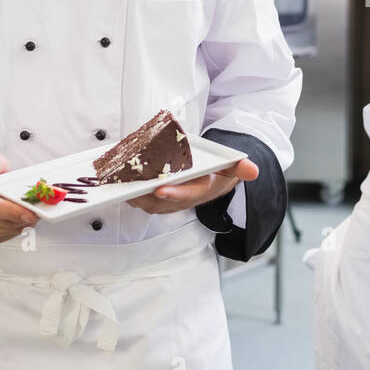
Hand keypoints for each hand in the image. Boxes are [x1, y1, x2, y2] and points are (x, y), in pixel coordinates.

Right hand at [0, 151, 37, 243]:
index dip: (12, 211)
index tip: (30, 212)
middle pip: (0, 222)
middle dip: (22, 217)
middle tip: (38, 211)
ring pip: (5, 231)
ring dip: (22, 223)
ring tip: (30, 211)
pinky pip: (5, 236)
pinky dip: (17, 227)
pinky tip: (20, 217)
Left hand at [127, 158, 259, 214]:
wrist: (210, 180)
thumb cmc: (217, 172)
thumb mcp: (231, 168)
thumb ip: (239, 168)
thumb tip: (253, 170)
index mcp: (199, 192)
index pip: (185, 196)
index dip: (173, 194)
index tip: (160, 189)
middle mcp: (180, 201)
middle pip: (158, 201)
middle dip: (144, 194)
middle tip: (129, 184)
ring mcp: (164, 202)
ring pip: (144, 201)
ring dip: (131, 193)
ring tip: (118, 179)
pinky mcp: (151, 198)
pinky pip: (137, 196)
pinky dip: (127, 189)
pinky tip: (117, 176)